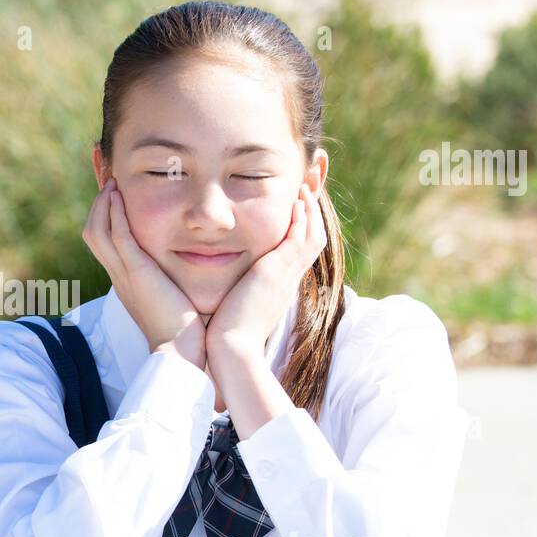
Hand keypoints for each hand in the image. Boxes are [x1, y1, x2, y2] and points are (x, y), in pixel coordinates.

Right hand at [83, 177, 205, 365]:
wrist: (180, 354)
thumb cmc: (184, 333)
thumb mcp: (173, 300)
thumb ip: (172, 282)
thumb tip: (185, 271)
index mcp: (125, 282)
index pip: (105, 243)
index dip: (106, 218)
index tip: (117, 198)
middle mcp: (118, 276)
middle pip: (93, 233)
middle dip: (99, 206)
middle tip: (110, 183)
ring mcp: (124, 274)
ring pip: (98, 231)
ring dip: (104, 204)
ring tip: (113, 183)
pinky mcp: (136, 273)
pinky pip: (117, 235)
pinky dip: (115, 213)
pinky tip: (121, 196)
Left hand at [205, 183, 326, 361]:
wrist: (230, 350)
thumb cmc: (224, 333)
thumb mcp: (236, 305)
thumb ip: (236, 290)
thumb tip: (223, 282)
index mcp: (278, 285)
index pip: (297, 250)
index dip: (301, 227)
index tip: (296, 207)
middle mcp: (288, 279)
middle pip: (313, 238)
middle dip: (312, 212)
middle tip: (308, 188)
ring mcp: (286, 276)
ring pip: (312, 235)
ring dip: (311, 209)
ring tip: (305, 187)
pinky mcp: (278, 273)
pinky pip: (300, 239)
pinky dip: (302, 219)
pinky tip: (297, 201)